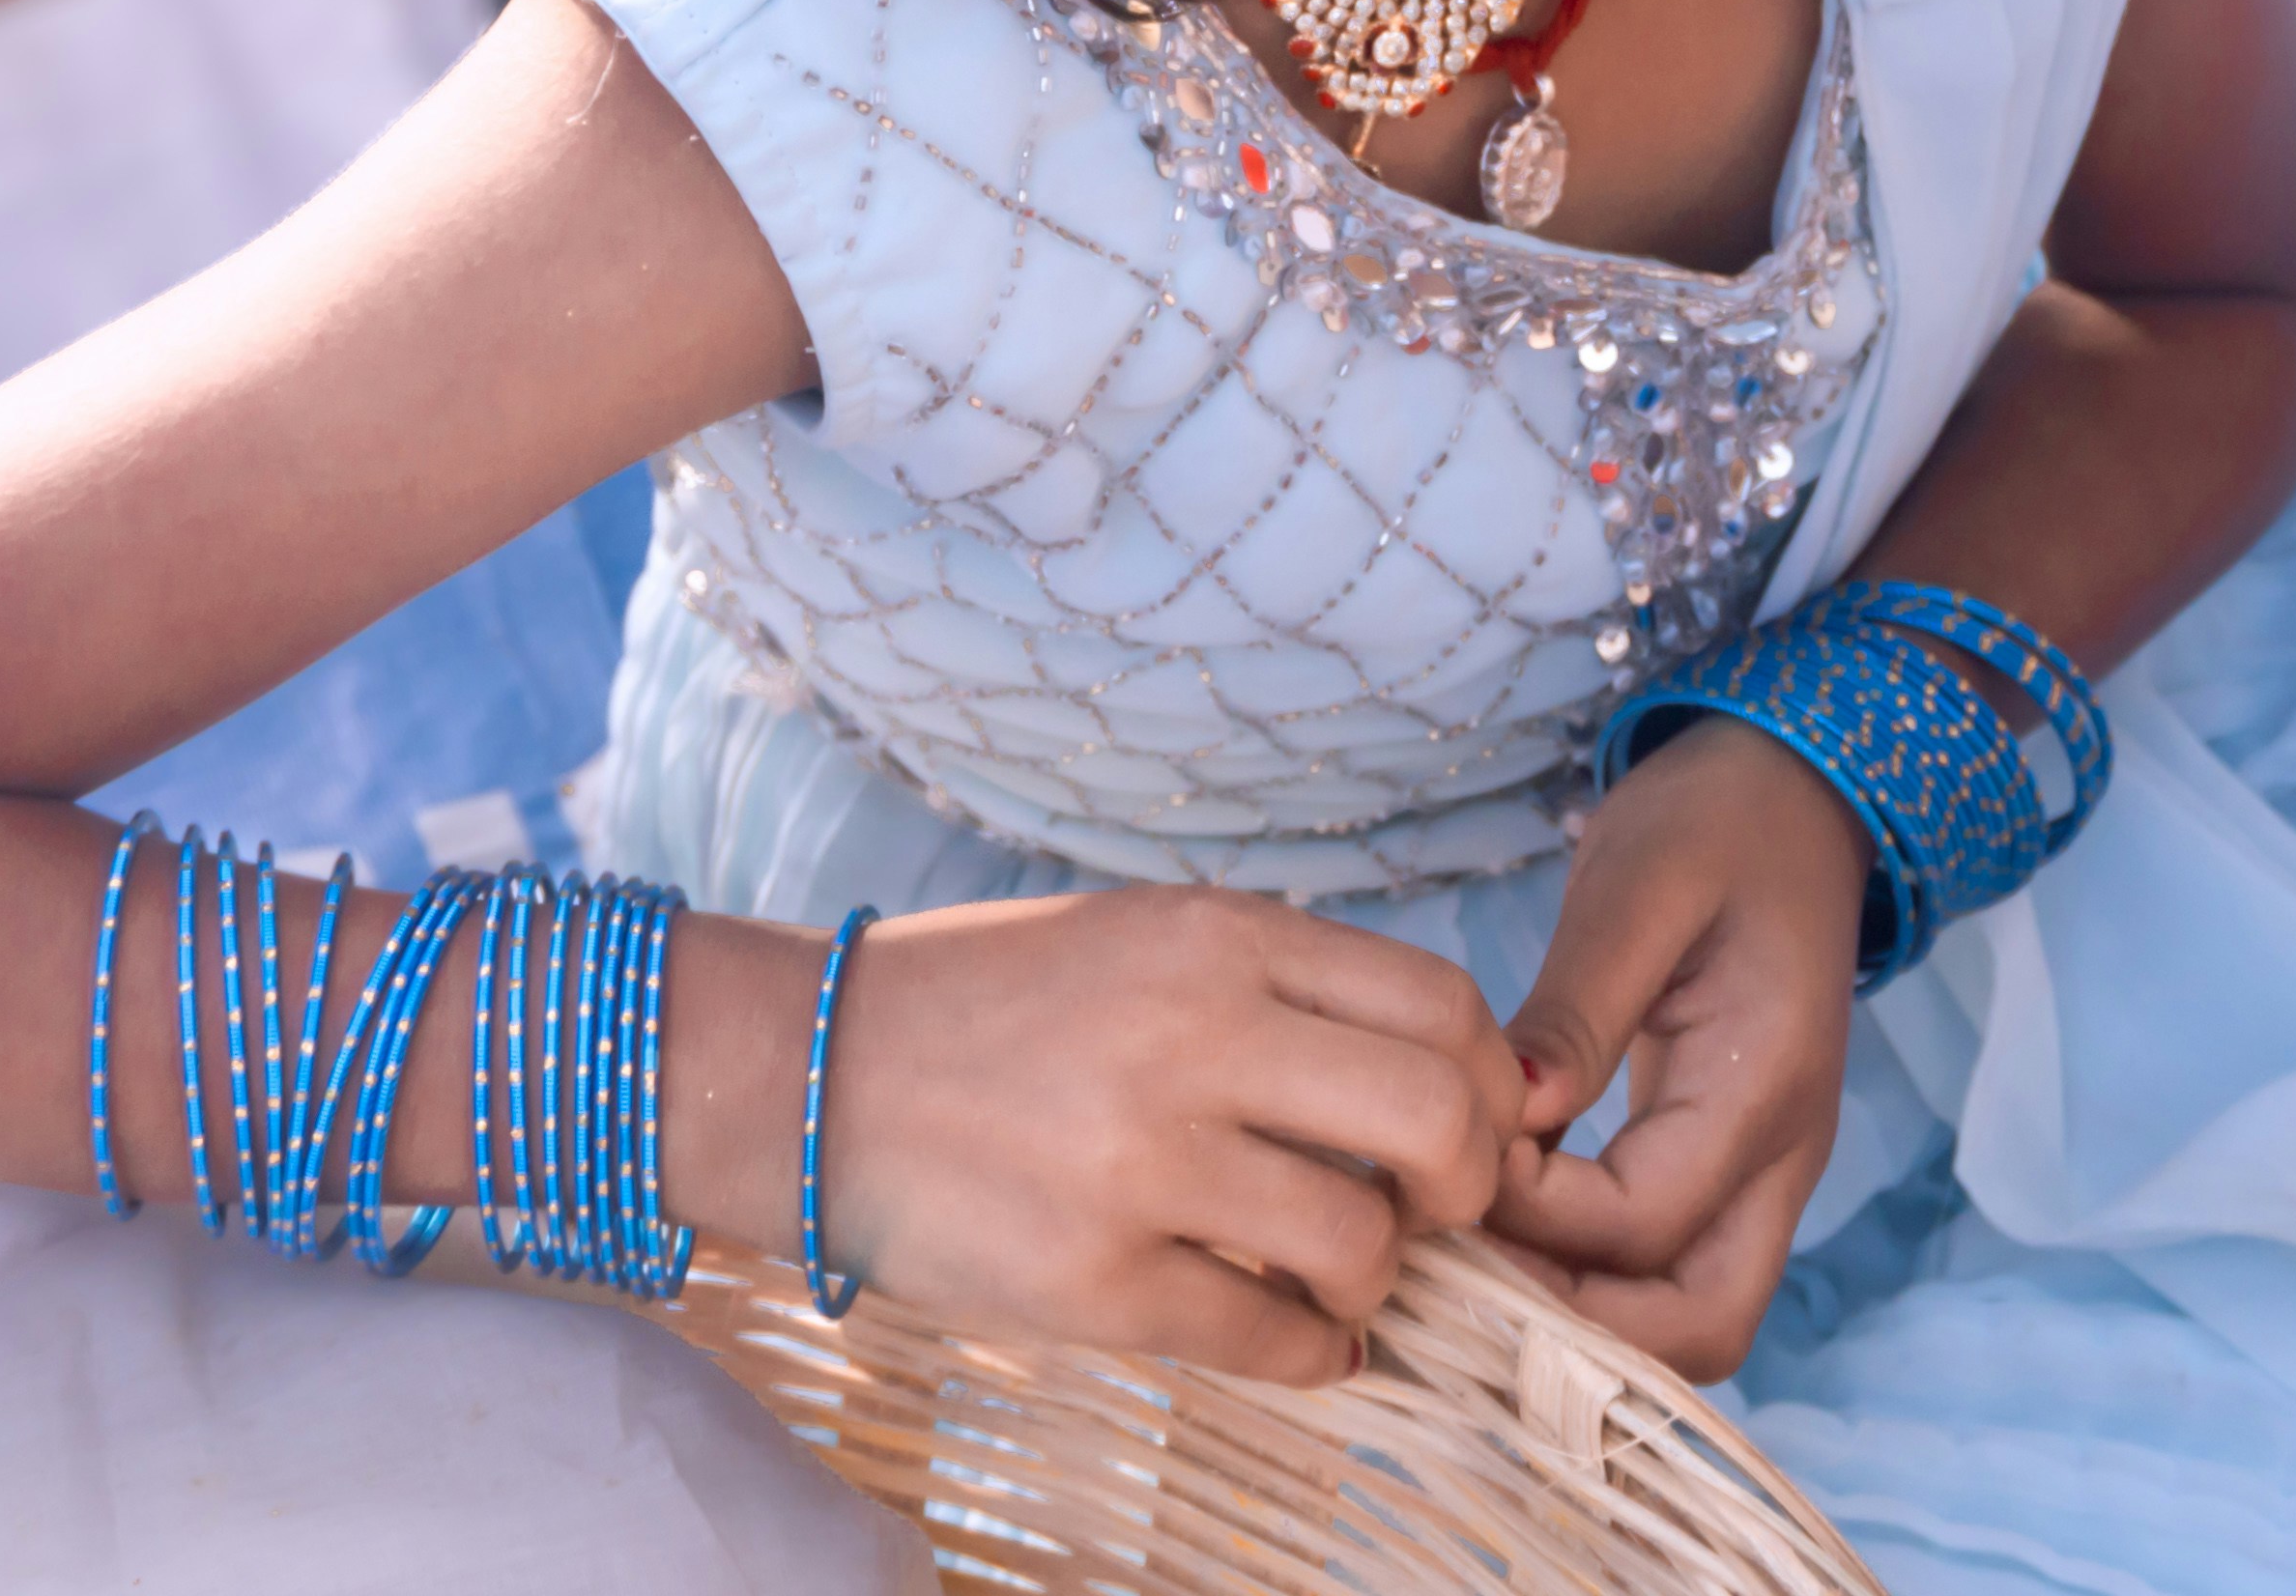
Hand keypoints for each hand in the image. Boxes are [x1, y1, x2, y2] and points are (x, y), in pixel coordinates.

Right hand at [813, 887, 1516, 1384]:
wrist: (806, 1072)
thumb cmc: (986, 1003)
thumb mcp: (1142, 937)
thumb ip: (1277, 986)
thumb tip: (1433, 1076)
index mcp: (1216, 938)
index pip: (1441, 1005)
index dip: (1489, 1082)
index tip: (1472, 1123)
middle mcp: (1195, 1036)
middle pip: (1438, 1119)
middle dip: (1468, 1184)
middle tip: (1431, 1210)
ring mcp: (1144, 1163)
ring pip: (1363, 1245)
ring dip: (1378, 1281)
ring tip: (1339, 1279)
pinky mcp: (1094, 1281)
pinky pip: (1270, 1338)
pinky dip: (1317, 1357)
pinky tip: (1301, 1342)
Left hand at [1494, 719, 1865, 1377]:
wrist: (1796, 795)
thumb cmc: (1717, 822)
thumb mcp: (1637, 885)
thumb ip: (1579, 1006)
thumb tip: (1509, 1114)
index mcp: (1765, 1085)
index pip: (1644, 1222)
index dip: (1537, 1216)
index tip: (1456, 1149)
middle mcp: (1782, 1157)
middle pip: (1700, 1325)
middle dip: (1575, 1325)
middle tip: (1460, 1254)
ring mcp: (1764, 1172)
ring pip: (1690, 1318)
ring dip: (1583, 1315)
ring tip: (1470, 1247)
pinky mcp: (1729, 1165)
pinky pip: (1668, 1267)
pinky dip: (1588, 1278)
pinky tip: (1496, 1221)